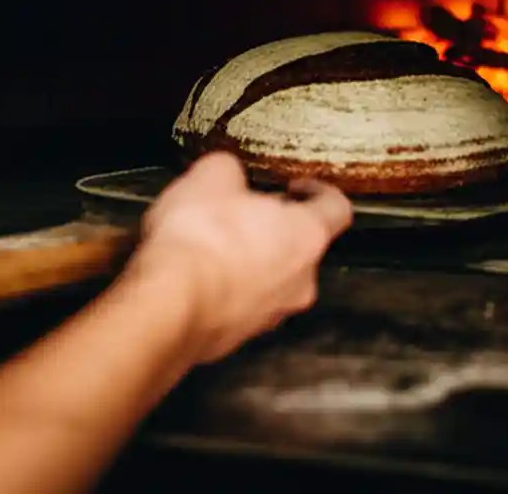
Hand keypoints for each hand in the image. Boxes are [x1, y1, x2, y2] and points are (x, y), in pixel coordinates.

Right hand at [130, 151, 352, 362]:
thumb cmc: (199, 240)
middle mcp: (301, 280)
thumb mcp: (211, 177)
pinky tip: (196, 275)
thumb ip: (230, 170)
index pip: (337, 208)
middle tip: (241, 213)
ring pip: (271, 279)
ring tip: (210, 244)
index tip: (298, 186)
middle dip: (272, 228)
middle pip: (300, 247)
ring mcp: (272, 314)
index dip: (319, 192)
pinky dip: (225, 289)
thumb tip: (226, 173)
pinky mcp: (240, 336)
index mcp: (307, 235)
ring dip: (248, 261)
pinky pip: (241, 304)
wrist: (170, 303)